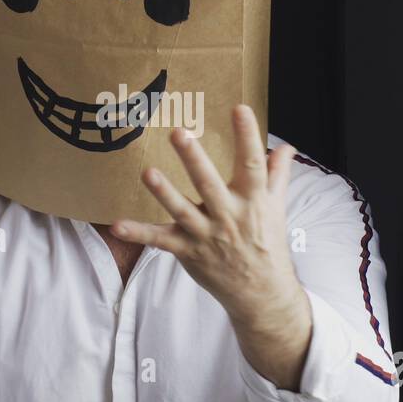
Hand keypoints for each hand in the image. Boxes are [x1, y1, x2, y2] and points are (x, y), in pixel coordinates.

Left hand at [111, 106, 312, 389]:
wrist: (262, 292)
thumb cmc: (267, 243)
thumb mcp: (276, 207)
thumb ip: (277, 175)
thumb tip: (286, 147)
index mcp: (254, 200)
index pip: (253, 163)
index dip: (247, 136)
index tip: (240, 109)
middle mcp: (229, 216)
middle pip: (210, 184)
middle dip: (194, 159)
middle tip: (179, 133)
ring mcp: (207, 235)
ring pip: (182, 211)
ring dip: (164, 192)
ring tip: (147, 172)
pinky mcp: (188, 251)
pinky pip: (159, 241)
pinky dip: (138, 234)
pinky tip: (116, 225)